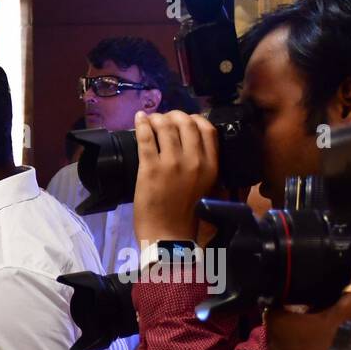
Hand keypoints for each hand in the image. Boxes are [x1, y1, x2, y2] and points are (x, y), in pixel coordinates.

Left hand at [132, 111, 219, 245]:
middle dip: (174, 115)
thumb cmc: (186, 213)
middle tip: (164, 118)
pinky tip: (139, 119)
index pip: (207, 129)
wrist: (168, 234)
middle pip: (186, 123)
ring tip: (151, 120)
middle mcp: (194, 160)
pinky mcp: (150, 168)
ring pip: (166, 126)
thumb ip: (203, 163)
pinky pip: (146, 138)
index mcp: (211, 164)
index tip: (184, 120)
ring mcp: (172, 163)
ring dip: (157, 118)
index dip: (194, 118)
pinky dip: (142, 125)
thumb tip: (191, 143)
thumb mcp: (205, 185)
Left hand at [266, 243, 350, 349]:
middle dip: (304, 294)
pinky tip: (330, 317)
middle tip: (321, 277)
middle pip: (286, 306)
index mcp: (276, 320)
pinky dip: (312, 326)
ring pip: (294, 322)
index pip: (275, 290)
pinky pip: (300, 336)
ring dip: (310, 310)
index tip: (304, 267)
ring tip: (329, 294)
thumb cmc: (342, 348)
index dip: (290, 278)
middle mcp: (273, 335)